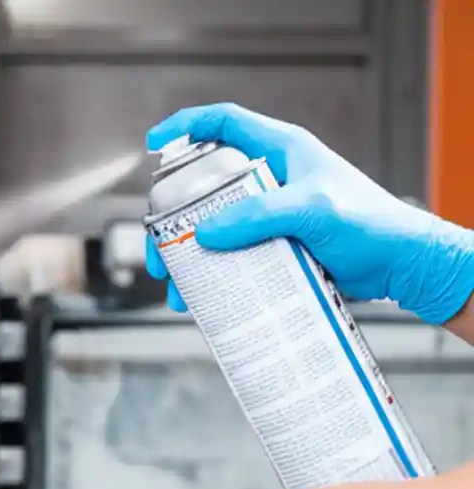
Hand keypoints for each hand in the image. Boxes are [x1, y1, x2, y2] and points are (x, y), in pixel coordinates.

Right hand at [145, 103, 473, 323]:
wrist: (402, 266)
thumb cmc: (370, 223)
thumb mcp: (312, 210)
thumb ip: (258, 216)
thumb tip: (205, 233)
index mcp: (280, 150)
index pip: (223, 123)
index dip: (185, 128)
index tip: (154, 145)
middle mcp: (269, 179)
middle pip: (204, 186)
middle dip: (172, 216)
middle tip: (159, 246)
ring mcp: (268, 214)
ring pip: (212, 228)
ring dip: (187, 256)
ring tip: (176, 284)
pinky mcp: (273, 246)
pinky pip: (231, 256)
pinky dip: (212, 276)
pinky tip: (199, 298)